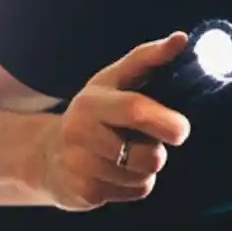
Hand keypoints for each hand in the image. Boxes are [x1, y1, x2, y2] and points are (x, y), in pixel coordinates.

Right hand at [29, 32, 192, 210]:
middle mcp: (80, 131)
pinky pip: (135, 192)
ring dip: (147, 168)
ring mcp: (78, 164)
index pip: (135, 109)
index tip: (182, 130)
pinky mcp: (83, 192)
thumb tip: (181, 38)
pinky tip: (117, 173)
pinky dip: (136, 185)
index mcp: (93, 101)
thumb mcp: (115, 81)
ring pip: (143, 175)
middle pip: (147, 154)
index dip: (165, 121)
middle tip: (151, 141)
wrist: (49, 155)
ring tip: (128, 155)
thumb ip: (148, 59)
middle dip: (158, 152)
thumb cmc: (96, 113)